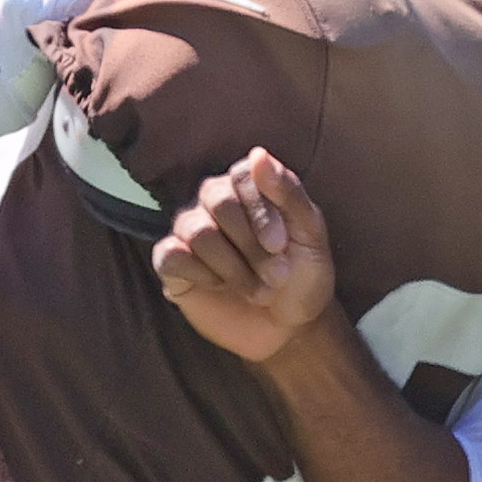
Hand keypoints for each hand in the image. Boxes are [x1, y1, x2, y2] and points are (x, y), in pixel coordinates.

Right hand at [152, 148, 334, 363]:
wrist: (290, 327)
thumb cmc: (303, 274)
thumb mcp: (310, 233)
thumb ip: (288, 192)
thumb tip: (258, 154)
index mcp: (247, 188)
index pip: (242, 176)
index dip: (261, 212)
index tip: (280, 245)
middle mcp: (213, 203)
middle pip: (219, 202)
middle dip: (251, 245)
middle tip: (276, 275)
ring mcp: (189, 232)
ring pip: (197, 231)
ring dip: (233, 267)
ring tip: (257, 290)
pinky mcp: (172, 264)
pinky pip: (170, 255)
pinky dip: (201, 275)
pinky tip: (219, 287)